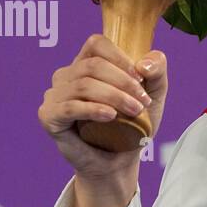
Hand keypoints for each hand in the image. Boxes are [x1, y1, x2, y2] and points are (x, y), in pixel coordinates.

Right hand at [38, 33, 170, 182]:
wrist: (120, 162)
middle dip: (123, 82)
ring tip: (134, 111)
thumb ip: (157, 72)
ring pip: (83, 85)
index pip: (96, 44)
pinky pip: (69, 107)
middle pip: (92, 65)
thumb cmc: (133, 126)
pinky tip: (110, 116)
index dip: (120, 57)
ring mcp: (54, 95)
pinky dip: (93, 109)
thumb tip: (144, 63)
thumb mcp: (153, 96)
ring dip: (114, 97)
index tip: (141, 78)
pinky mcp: (49, 117)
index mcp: (86, 64)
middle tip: (142, 102)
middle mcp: (66, 76)